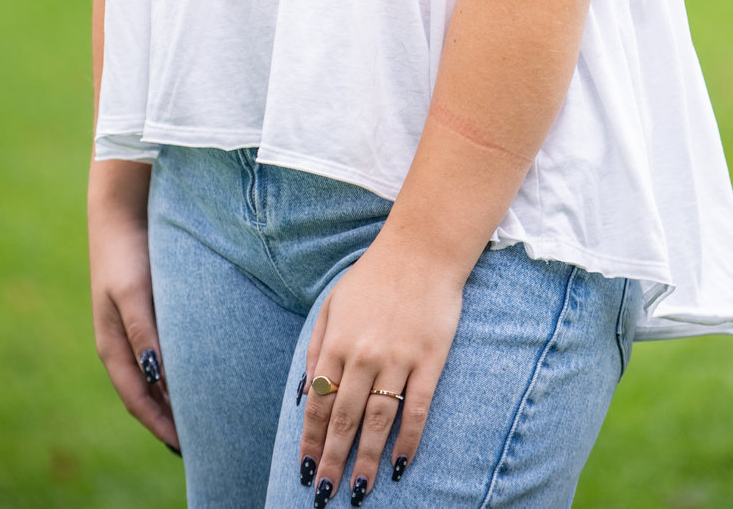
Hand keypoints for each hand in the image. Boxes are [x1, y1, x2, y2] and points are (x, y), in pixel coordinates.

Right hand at [88, 159, 179, 452]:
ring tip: (204, 412)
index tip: (188, 446)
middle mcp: (121, 342)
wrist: (120, 208)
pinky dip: (177, 367)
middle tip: (202, 439)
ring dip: (174, 395)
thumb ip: (144, 334)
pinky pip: (163, 350)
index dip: (161, 425)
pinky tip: (198, 367)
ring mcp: (132, 326)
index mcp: (112, 346)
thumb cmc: (126, 251)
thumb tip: (158, 379)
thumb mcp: (134, 293)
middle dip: (169, 418)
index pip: (138, 400)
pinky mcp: (146, 308)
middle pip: (146, 393)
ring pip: (155, 374)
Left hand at [298, 234, 464, 500]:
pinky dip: (409, 439)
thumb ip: (317, 347)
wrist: (422, 249)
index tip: (306, 469)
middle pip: (344, 419)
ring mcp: (398, 359)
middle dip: (332, 460)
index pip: (317, 402)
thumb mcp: (333, 304)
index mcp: (337, 342)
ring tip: (360, 490)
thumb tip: (303, 391)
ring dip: (367, 459)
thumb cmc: (374, 276)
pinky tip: (401, 463)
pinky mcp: (429, 360)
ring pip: (378, 420)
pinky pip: (417, 408)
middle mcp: (364, 355)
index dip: (310, 440)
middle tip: (325, 494)